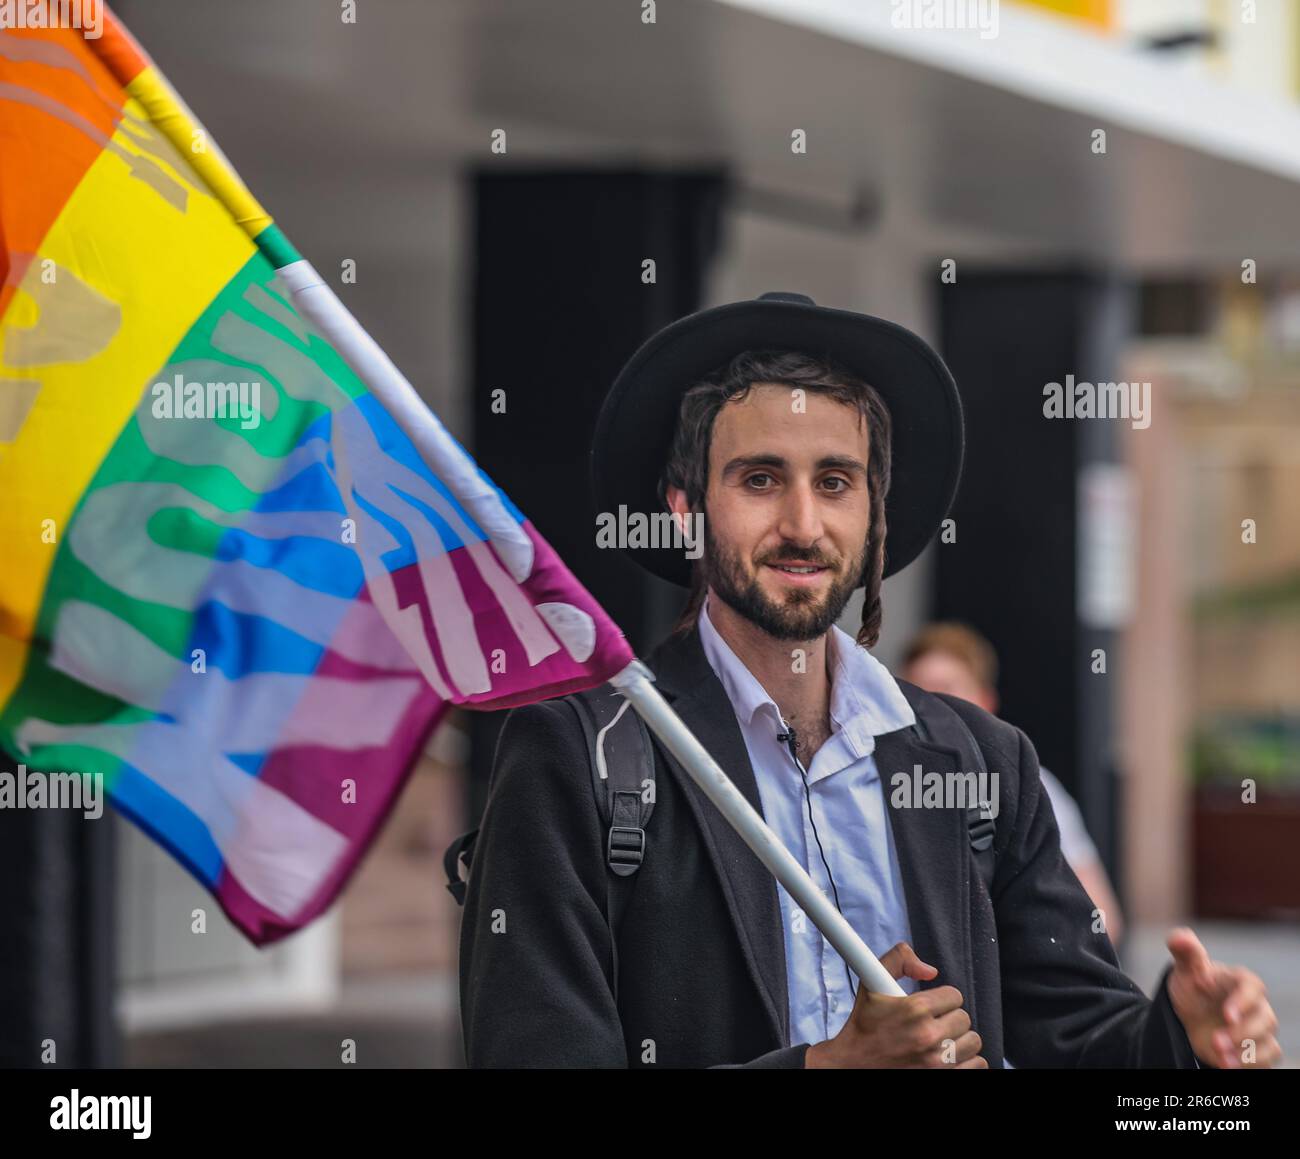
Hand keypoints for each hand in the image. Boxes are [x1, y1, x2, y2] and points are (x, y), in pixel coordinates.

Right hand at [805, 942, 986, 1068]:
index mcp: (915, 1009)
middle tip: (934, 1022)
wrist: (854, 1063)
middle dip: (949, 1018)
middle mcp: (929, 1036)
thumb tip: (930, 971)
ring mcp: (937, 1063)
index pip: (954, 996)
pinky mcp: (942, 1078)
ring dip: (959, 1040)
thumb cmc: (865, 1025)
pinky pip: (978, 1066)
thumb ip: (899, 959)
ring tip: (941, 1040)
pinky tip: (950, 1057)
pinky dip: (967, 1061)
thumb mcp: (872, 982)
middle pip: (964, 1018)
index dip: (943, 998)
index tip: (932, 1005)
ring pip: (973, 1042)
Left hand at [1166, 928, 1280, 1068]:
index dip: (1244, 1001)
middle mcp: (1255, 1005)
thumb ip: (1185, 951)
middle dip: (1242, 1033)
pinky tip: (1226, 1065)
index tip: (1227, 1014)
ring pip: (1268, 1043)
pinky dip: (1249, 1065)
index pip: (1254, 987)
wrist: (1189, 1014)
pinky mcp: (1255, 1049)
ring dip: (1247, 1054)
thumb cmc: (1192, 986)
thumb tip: (1179, 936)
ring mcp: (1257, 1028)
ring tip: (1221, 1058)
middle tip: (1216, 1041)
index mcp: (1239, 981)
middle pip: (1265, 1019)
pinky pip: (1266, 1060)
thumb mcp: (1184, 969)